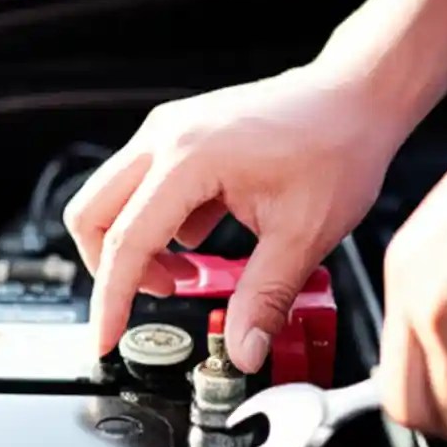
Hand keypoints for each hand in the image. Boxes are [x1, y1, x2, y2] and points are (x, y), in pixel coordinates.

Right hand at [64, 64, 410, 370]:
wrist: (356, 96)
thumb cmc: (336, 146)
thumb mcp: (304, 235)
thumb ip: (264, 298)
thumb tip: (242, 350)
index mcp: (189, 160)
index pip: (126, 242)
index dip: (112, 300)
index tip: (106, 340)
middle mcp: (165, 138)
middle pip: (91, 214)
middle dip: (109, 270)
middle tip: (157, 298)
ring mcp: (167, 131)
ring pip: (108, 199)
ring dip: (132, 247)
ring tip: (184, 273)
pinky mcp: (176, 134)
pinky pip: (137, 186)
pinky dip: (152, 224)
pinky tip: (199, 240)